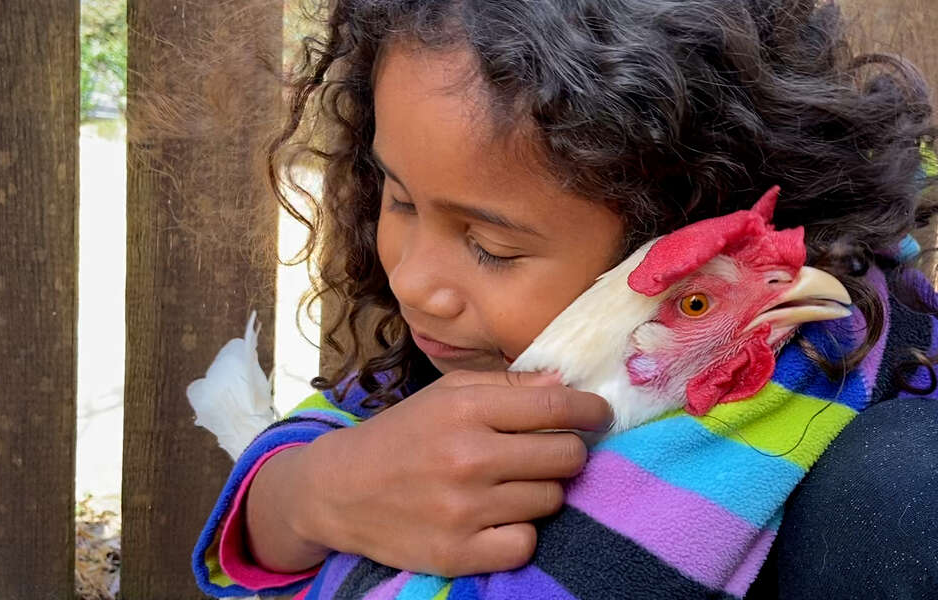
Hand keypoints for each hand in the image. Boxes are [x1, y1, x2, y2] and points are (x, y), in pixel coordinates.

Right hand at [294, 370, 612, 576]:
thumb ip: (508, 386)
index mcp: (465, 408)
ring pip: (551, 501)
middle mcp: (467, 457)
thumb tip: (568, 384)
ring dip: (541, 492)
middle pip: (566, 457)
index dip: (591, 410)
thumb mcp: (447, 394)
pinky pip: (525, 544)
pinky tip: (498, 519)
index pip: (556, 405)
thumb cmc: (402, 435)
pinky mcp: (456, 552)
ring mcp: (462, 509)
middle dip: (568, 453)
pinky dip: (520, 534)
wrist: (338, 490)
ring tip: (511, 485)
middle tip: (549, 454)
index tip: (599, 415)